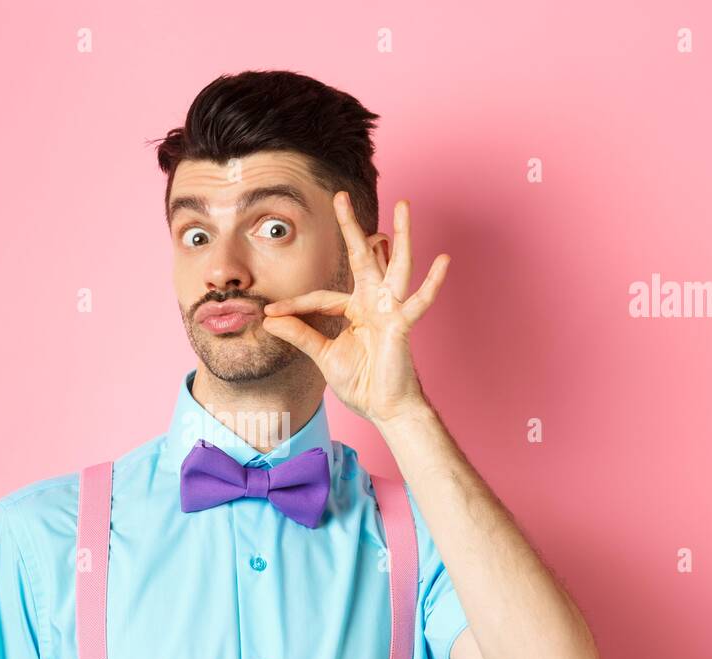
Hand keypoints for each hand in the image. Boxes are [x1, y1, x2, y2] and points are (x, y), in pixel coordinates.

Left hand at [261, 191, 449, 424]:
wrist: (383, 408)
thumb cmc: (361, 382)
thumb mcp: (323, 356)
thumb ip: (300, 334)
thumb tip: (269, 320)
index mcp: (355, 309)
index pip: (321, 296)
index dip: (295, 305)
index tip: (270, 312)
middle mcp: (374, 302)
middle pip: (362, 258)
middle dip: (351, 228)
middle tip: (340, 197)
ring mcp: (391, 310)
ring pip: (397, 265)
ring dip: (401, 235)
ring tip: (403, 205)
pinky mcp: (403, 325)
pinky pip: (419, 301)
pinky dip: (432, 282)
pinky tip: (442, 260)